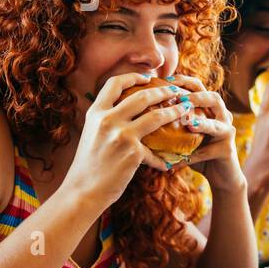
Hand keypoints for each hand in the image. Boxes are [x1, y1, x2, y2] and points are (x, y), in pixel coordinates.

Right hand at [64, 73, 191, 206]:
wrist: (83, 191)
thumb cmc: (88, 165)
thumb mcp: (91, 134)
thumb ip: (106, 120)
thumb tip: (126, 110)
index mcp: (95, 113)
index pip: (114, 84)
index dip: (133, 76)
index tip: (148, 77)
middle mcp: (107, 120)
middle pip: (142, 96)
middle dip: (163, 91)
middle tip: (176, 91)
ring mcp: (121, 135)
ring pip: (156, 116)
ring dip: (175, 111)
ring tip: (186, 109)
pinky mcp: (133, 153)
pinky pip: (155, 151)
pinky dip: (162, 158)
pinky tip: (169, 162)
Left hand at [162, 74, 244, 191]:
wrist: (220, 174)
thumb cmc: (198, 151)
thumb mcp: (183, 134)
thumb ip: (169, 123)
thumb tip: (137, 118)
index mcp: (209, 108)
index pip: (198, 86)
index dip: (183, 81)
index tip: (166, 80)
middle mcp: (222, 116)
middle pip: (213, 98)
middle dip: (196, 97)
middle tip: (179, 99)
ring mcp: (227, 133)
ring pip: (217, 123)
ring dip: (202, 122)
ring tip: (188, 123)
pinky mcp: (227, 150)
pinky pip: (208, 151)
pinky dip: (192, 155)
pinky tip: (177, 160)